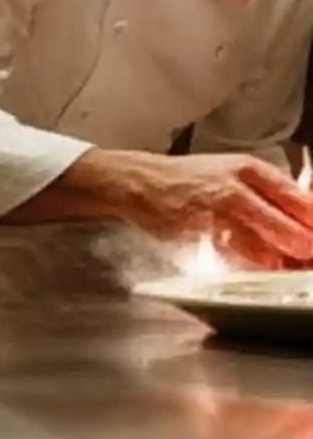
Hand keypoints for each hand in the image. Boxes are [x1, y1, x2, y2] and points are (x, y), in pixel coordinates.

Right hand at [117, 153, 312, 267]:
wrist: (141, 182)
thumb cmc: (189, 179)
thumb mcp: (234, 172)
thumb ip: (270, 192)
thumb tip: (306, 218)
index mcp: (251, 170)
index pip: (303, 203)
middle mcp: (237, 191)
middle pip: (293, 232)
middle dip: (305, 250)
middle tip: (306, 256)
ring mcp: (218, 216)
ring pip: (268, 253)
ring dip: (279, 264)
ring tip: (282, 265)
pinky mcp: (201, 238)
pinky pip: (236, 261)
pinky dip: (251, 268)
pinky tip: (255, 266)